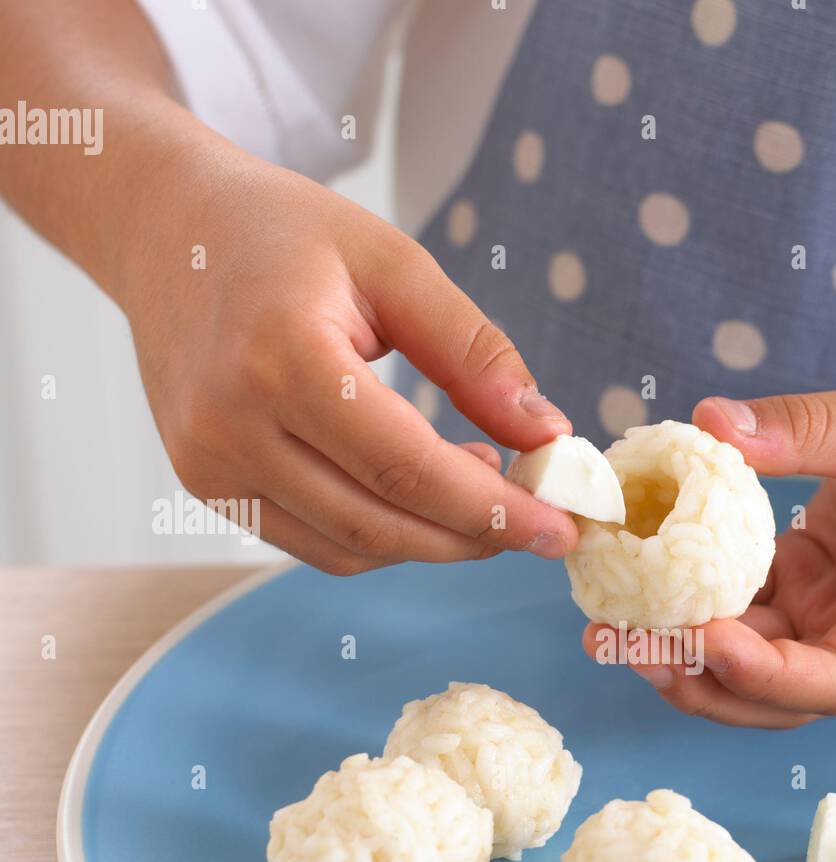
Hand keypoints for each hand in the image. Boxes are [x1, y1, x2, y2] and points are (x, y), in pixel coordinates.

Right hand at [118, 144, 575, 572]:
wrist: (165, 231)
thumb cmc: (284, 235)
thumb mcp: (394, 264)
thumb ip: (474, 352)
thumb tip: (547, 433)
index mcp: (281, 357)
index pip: (407, 469)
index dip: (493, 511)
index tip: (560, 528)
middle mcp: (231, 424)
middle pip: (380, 522)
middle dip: (473, 536)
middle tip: (536, 521)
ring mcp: (208, 464)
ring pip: (349, 547)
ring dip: (430, 539)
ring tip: (479, 488)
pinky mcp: (205, 485)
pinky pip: (313, 542)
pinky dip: (381, 534)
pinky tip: (420, 493)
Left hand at [586, 377, 835, 726]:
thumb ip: (810, 429)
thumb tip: (708, 426)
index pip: (834, 682)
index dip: (764, 674)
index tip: (702, 635)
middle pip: (777, 696)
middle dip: (700, 682)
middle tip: (624, 646)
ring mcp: (832, 617)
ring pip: (750, 666)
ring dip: (683, 655)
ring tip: (611, 627)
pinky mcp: (805, 588)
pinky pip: (741, 612)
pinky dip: (692, 605)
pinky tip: (640, 583)